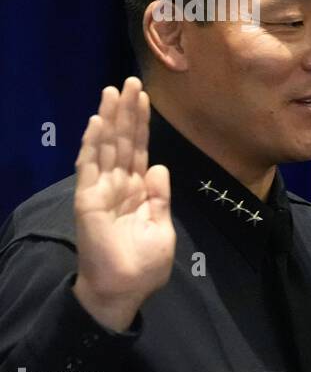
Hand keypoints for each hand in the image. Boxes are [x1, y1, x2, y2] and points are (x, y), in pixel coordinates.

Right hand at [71, 77, 175, 332]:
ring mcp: (101, 190)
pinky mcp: (88, 200)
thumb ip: (159, 196)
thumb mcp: (162, 226)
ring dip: (109, 118)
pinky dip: (93, 144)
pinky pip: (90, 167)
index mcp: (137, 191)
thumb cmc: (143, 264)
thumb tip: (159, 166)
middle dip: (126, 111)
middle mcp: (118, 185)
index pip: (139, 149)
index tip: (144, 97)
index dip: (141, 124)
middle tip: (129, 81)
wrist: (123, 290)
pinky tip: (98, 122)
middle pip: (122, 141)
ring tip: (112, 91)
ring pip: (106, 147)